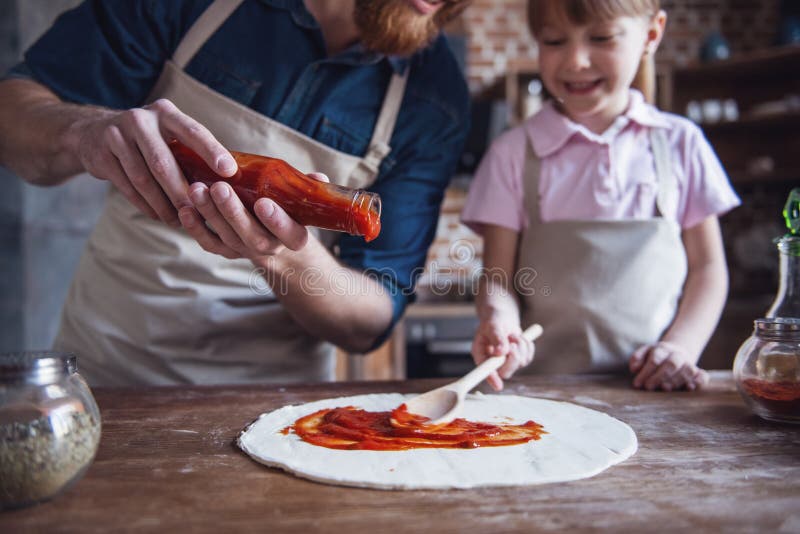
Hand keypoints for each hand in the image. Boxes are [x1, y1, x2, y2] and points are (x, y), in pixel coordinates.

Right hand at [71, 98, 235, 226]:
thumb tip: (232, 181)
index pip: (193, 132)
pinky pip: (127, 186)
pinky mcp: (100, 154)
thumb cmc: (147, 140)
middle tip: (199, 213)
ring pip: (144, 178)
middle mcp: (141, 120)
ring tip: (178, 221)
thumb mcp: (167, 134)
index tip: (229, 172)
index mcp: (166, 113)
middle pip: (164, 162)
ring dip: (163, 204)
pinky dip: (145, 205)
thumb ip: (191, 150)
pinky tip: (158, 215)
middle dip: (182, 192)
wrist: (92, 133)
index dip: (212, 152)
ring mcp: (116, 135)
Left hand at [178, 172, 329, 259]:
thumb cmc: (292, 214)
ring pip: (226, 237)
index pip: (289, 234)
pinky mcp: (225, 250)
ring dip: (210, 214)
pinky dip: (196, 228)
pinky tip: (185, 209)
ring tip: (197, 189)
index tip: (264, 203)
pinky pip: (209, 243)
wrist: (278, 244)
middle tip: (220, 188)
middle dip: (233, 212)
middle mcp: (269, 248)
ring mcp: (245, 251)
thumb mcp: (305, 203)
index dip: (277, 221)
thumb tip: (318, 178)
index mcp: (294, 238)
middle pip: (251, 236)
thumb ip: (309, 190)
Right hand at [470, 319, 534, 390]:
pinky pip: (528, 357)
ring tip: (512, 334)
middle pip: (505, 372)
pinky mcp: (519, 360)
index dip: (491, 378)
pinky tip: (519, 338)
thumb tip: (501, 352)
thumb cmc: (494, 321)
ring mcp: (507, 363)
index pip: (485, 370)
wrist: (502, 318)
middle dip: (513, 357)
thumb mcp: (492, 325)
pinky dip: (527, 345)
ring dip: (520, 346)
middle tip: (512, 341)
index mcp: (480, 354)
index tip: (498, 386)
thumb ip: (496, 338)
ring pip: (519, 363)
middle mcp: (493, 362)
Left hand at [629, 341, 708, 391]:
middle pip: (672, 364)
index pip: (655, 359)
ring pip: (687, 370)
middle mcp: (677, 355)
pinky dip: (699, 381)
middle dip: (659, 376)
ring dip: (676, 380)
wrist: (676, 351)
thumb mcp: (644, 353)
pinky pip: (703, 376)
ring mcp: (689, 363)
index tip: (637, 384)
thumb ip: (637, 358)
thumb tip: (634, 369)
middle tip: (648, 387)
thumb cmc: (655, 356)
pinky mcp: (698, 372)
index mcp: (662, 349)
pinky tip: (690, 387)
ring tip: (664, 388)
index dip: (646, 372)